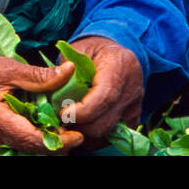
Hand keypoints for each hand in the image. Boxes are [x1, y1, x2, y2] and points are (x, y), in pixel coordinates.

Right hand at [0, 54, 83, 154]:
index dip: (58, 141)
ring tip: (56, 131)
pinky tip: (37, 135)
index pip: (32, 139)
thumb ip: (39, 76)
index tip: (77, 135)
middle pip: (29, 152)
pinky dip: (28, 146)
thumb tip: (69, 72)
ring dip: (41, 146)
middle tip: (70, 131)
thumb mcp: (8, 69)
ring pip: (22, 155)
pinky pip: (11, 153)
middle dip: (54, 145)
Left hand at [57, 36, 143, 150]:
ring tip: (68, 125)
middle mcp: (132, 87)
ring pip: (108, 133)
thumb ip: (67, 71)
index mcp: (119, 65)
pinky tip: (81, 128)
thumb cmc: (92, 50)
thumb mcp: (77, 50)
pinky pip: (112, 136)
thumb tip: (53, 95)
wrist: (114, 53)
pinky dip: (94, 138)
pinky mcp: (133, 118)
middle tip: (60, 122)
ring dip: (85, 135)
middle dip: (79, 127)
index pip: (104, 97)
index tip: (62, 113)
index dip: (82, 111)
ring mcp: (135, 105)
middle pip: (106, 121)